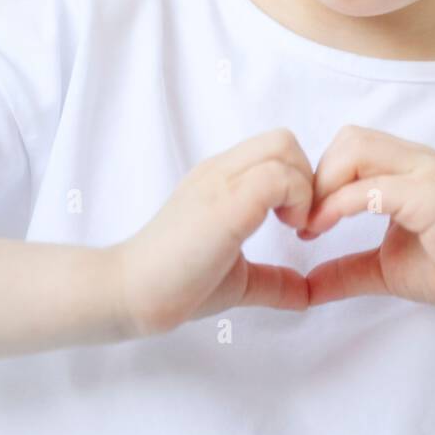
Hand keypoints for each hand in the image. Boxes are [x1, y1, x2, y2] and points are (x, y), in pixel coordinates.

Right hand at [109, 128, 312, 337]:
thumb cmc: (175, 284)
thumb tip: (306, 294)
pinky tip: (286, 232)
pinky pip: (277, 176)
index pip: (274, 149)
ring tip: (293, 228)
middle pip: (283, 139)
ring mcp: (220, 182)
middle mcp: (220, 171)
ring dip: (303, 188)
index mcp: (221, 180)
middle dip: (306, 177)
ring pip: (284, 147)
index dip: (299, 181)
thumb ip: (272, 280)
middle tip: (298, 223)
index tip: (297, 225)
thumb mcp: (237, 279)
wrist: (128, 293)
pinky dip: (297, 200)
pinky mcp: (225, 203)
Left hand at [301, 125, 434, 318]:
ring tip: (312, 225)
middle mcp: (415, 159)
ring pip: (355, 150)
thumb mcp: (384, 267)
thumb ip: (346, 269)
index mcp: (405, 166)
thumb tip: (305, 286)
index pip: (350, 145)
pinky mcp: (429, 195)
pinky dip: (338, 205)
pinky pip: (370, 188)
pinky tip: (324, 229)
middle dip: (317, 175)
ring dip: (324, 185)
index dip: (320, 176)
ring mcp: (424, 172)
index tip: (305, 219)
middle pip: (348, 138)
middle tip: (304, 219)